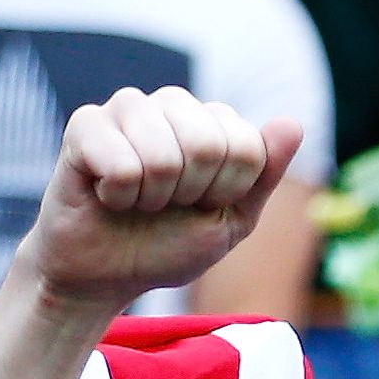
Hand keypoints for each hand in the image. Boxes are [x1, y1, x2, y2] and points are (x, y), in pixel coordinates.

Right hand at [23, 91, 303, 311]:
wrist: (109, 272)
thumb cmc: (170, 244)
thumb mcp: (232, 219)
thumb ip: (264, 174)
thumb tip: (292, 123)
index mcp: (213, 122)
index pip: (247, 146)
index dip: (228, 191)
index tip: (205, 204)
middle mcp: (171, 105)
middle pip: (207, 144)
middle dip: (192, 193)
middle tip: (169, 204)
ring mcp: (127, 109)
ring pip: (162, 154)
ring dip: (154, 197)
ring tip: (140, 199)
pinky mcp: (85, 125)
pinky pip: (120, 164)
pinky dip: (120, 196)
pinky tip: (108, 195)